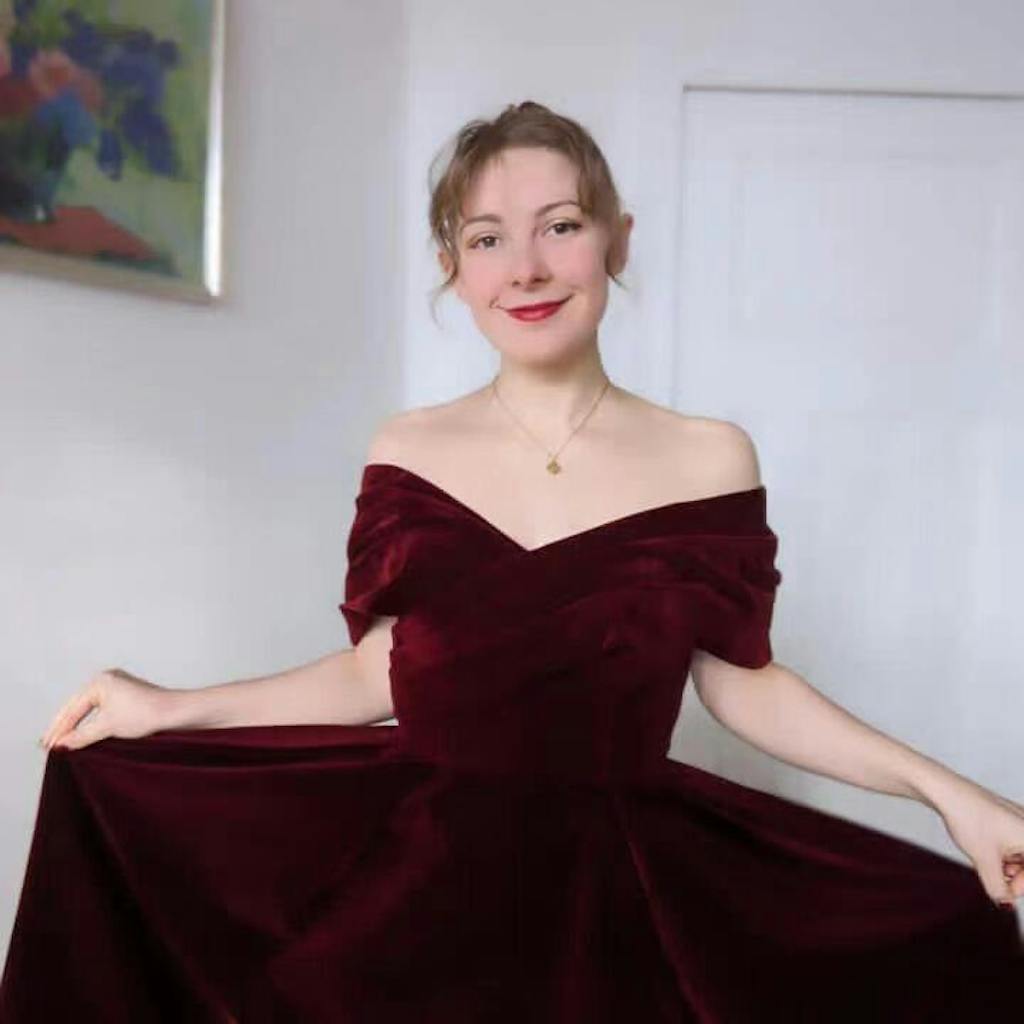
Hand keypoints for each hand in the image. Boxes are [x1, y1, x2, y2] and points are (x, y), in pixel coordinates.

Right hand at [39, 667, 172, 751]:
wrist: (175, 712)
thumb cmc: (145, 714)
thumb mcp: (107, 727)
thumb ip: (81, 736)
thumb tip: (61, 745)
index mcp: (100, 681)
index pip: (72, 709)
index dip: (58, 730)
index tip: (47, 746)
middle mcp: (108, 679)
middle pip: (78, 707)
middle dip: (64, 727)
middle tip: (47, 745)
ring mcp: (118, 686)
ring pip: (90, 710)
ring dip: (77, 726)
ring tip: (61, 743)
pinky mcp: (127, 696)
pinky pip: (102, 711)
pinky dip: (91, 723)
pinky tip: (83, 735)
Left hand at [937, 781, 1023, 908]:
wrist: (945, 790)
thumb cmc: (969, 820)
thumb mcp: (984, 860)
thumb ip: (998, 888)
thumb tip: (1005, 905)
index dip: (1019, 886)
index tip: (1000, 889)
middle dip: (1011, 875)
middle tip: (988, 871)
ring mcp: (1019, 819)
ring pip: (1019, 855)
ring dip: (1004, 864)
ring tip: (983, 856)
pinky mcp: (1007, 817)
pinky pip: (1011, 843)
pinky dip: (999, 851)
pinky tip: (983, 846)